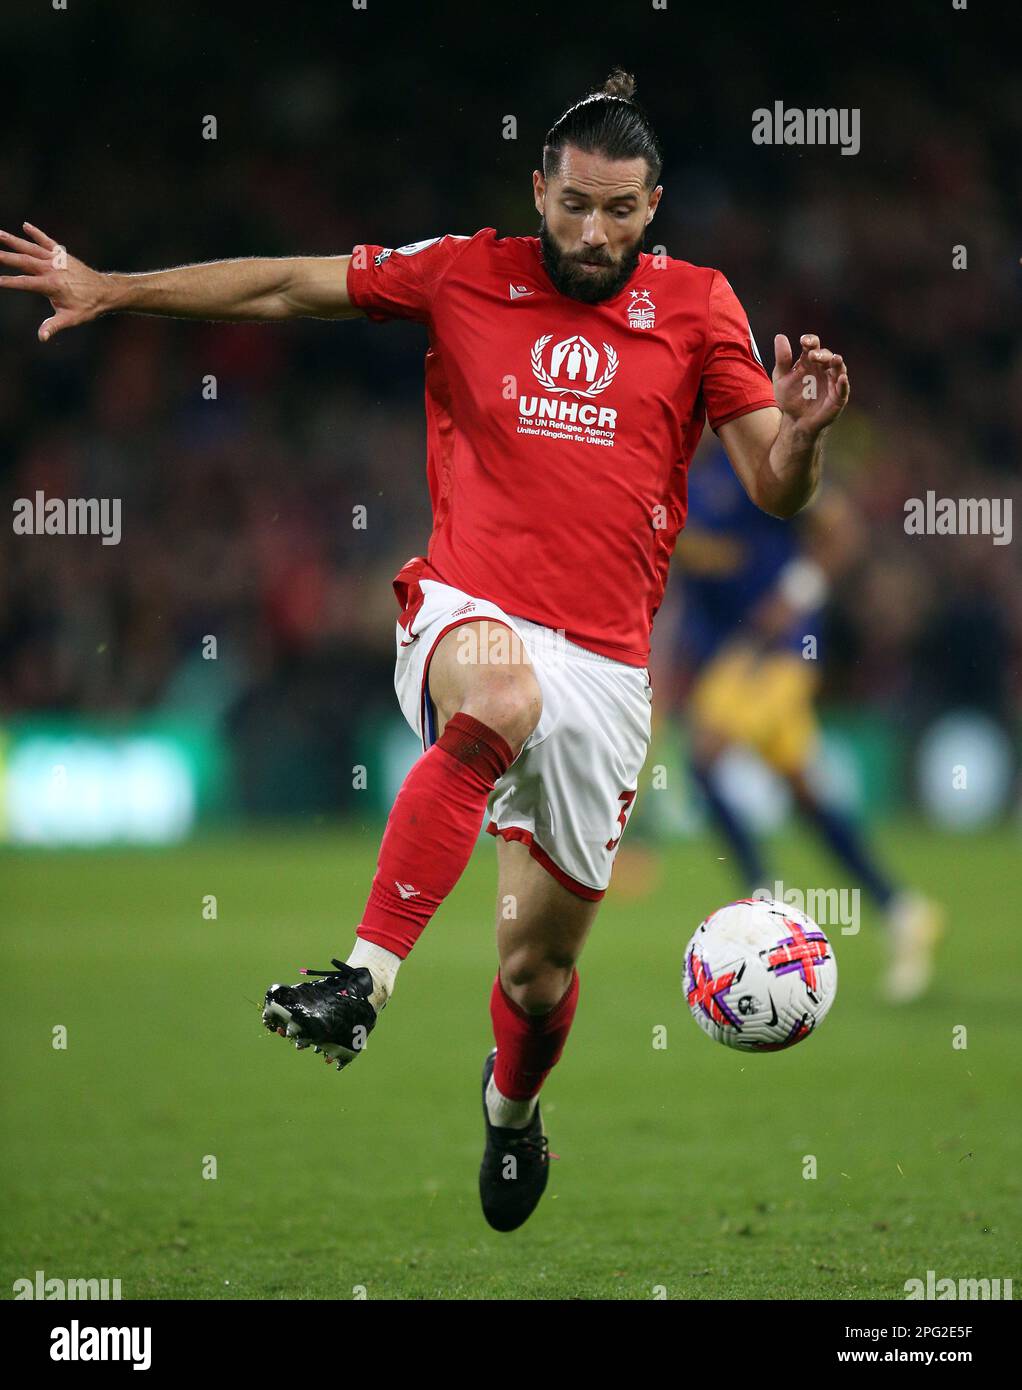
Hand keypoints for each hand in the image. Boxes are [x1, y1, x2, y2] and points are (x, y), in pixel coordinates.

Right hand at [0, 222, 108, 341]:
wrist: (105, 292)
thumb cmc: (87, 307)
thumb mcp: (70, 319)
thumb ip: (53, 326)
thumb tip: (42, 337)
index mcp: (51, 285)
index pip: (24, 282)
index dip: (8, 282)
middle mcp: (51, 269)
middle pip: (23, 261)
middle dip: (5, 257)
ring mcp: (56, 259)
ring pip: (31, 248)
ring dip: (13, 240)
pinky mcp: (61, 254)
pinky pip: (47, 241)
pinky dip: (36, 233)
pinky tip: (25, 225)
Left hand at [772, 332, 849, 433]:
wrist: (794, 421)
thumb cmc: (790, 397)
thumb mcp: (781, 378)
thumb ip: (782, 359)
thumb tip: (780, 336)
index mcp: (810, 361)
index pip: (813, 345)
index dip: (810, 341)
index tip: (803, 342)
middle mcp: (823, 368)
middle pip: (826, 356)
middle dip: (821, 354)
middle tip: (813, 355)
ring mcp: (832, 382)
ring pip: (838, 369)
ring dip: (837, 363)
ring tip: (834, 359)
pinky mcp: (838, 397)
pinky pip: (843, 389)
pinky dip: (843, 383)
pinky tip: (841, 378)